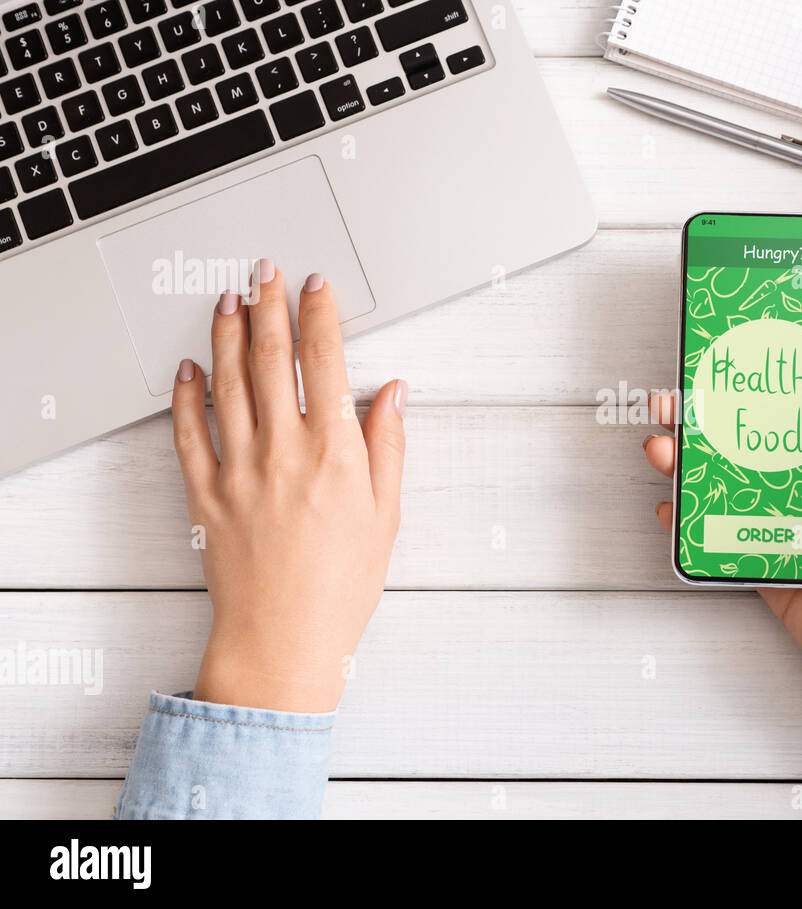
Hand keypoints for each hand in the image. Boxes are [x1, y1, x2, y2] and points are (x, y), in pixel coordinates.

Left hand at [171, 260, 406, 712]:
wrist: (283, 641)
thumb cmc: (341, 587)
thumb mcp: (386, 516)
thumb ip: (388, 447)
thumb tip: (394, 394)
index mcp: (335, 454)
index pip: (326, 362)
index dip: (321, 315)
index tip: (317, 286)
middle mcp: (284, 450)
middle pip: (272, 358)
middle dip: (270, 305)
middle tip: (265, 271)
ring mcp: (239, 469)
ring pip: (228, 382)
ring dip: (227, 334)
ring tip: (228, 300)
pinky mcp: (205, 493)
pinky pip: (189, 431)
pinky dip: (187, 394)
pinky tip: (189, 367)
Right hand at [643, 382, 801, 741]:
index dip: (768, 397)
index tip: (735, 370)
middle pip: (754, 452)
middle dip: (711, 426)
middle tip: (674, 404)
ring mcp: (787, 536)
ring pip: (729, 492)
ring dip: (690, 467)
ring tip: (660, 447)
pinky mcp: (767, 572)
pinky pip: (722, 542)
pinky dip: (690, 524)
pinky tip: (667, 505)